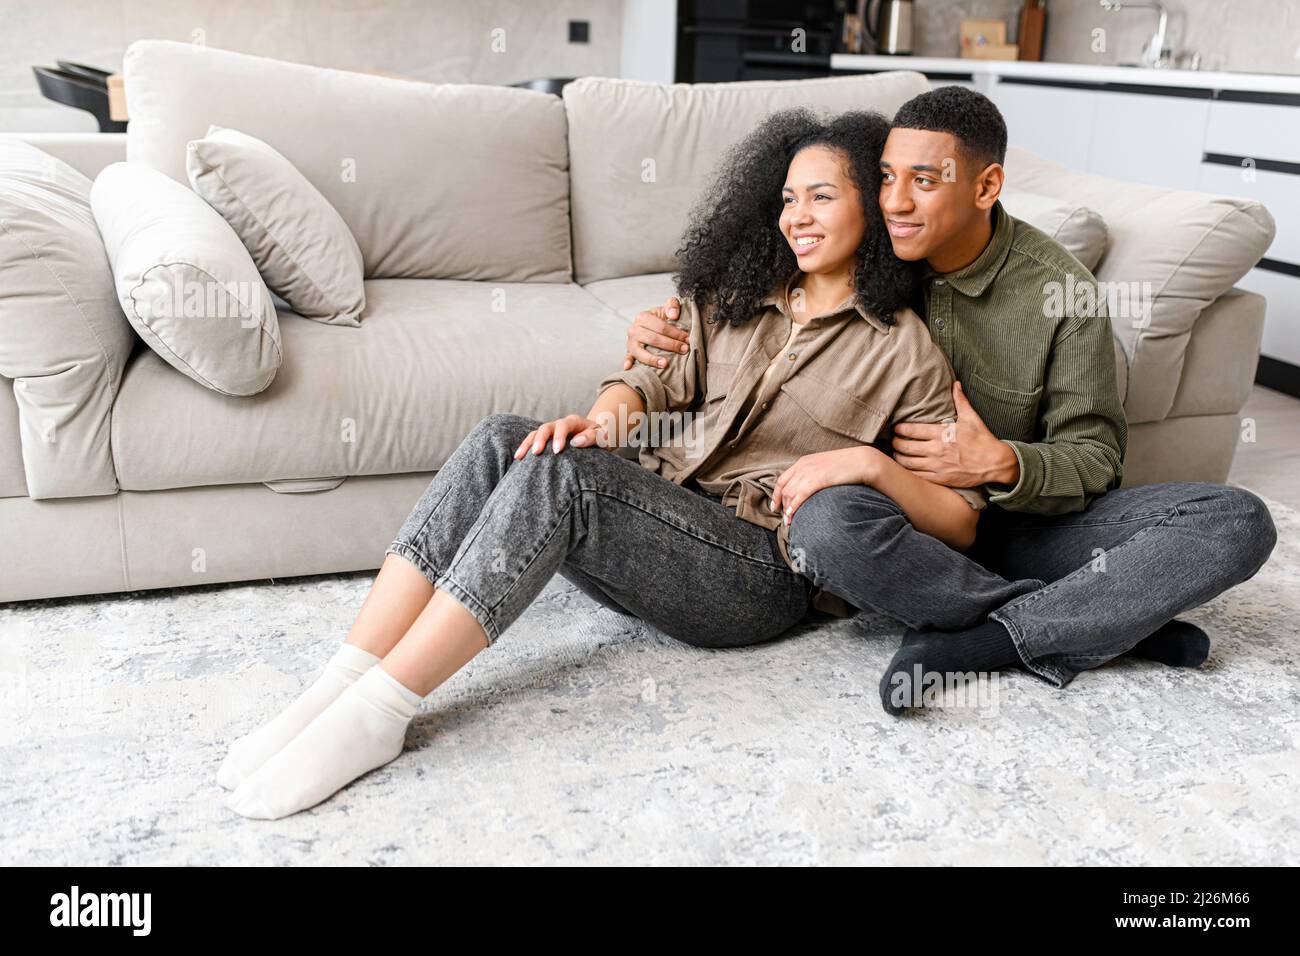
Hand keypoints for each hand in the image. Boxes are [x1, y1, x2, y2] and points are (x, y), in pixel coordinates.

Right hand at [513, 414, 607, 458]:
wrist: (598, 436)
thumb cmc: (601, 437)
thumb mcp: (603, 436)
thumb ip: (593, 437)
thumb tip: (576, 442)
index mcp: (574, 421)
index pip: (564, 425)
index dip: (559, 437)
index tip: (558, 451)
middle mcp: (560, 424)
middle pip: (546, 427)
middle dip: (540, 440)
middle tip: (536, 453)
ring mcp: (552, 431)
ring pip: (536, 433)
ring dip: (527, 444)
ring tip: (520, 457)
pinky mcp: (547, 440)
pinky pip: (533, 441)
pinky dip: (525, 447)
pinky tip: (518, 458)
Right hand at [622, 295, 688, 370]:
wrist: (651, 325)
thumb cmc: (661, 318)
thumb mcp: (668, 308)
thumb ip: (672, 305)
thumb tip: (673, 315)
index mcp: (642, 317)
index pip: (660, 327)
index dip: (675, 333)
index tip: (687, 339)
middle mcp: (634, 329)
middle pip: (653, 339)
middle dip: (670, 345)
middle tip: (684, 350)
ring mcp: (630, 342)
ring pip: (640, 352)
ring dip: (652, 359)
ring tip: (665, 364)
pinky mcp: (630, 352)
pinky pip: (628, 358)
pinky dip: (627, 362)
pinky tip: (628, 368)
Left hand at [770, 446, 882, 523]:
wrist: (862, 461)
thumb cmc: (847, 466)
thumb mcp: (825, 467)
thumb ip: (814, 474)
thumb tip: (809, 489)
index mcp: (804, 462)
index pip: (782, 479)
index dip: (776, 494)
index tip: (775, 506)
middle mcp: (803, 466)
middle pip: (784, 488)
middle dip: (781, 504)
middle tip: (783, 517)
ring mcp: (809, 472)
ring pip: (790, 494)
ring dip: (787, 509)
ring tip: (789, 521)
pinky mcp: (817, 480)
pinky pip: (799, 496)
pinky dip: (794, 507)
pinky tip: (792, 516)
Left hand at [890, 381, 1018, 486]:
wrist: (995, 463)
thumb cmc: (982, 440)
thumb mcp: (971, 418)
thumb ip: (960, 401)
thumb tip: (955, 384)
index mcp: (942, 433)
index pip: (911, 429)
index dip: (899, 429)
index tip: (895, 428)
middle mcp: (936, 450)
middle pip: (904, 446)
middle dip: (895, 442)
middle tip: (893, 440)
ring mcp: (937, 466)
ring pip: (907, 462)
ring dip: (898, 457)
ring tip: (896, 453)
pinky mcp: (939, 479)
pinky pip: (916, 476)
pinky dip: (906, 471)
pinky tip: (904, 467)